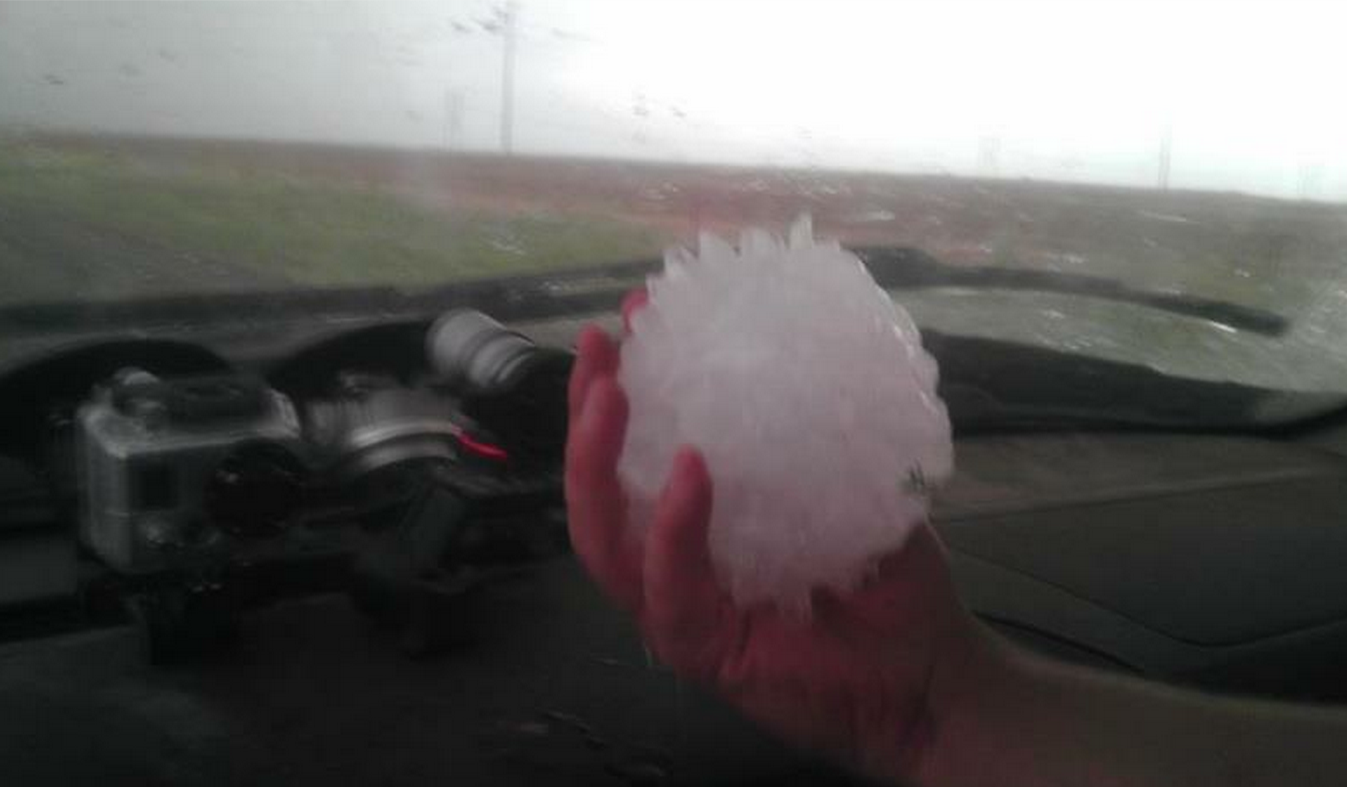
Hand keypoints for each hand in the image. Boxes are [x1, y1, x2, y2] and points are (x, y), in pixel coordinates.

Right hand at [564, 291, 996, 782]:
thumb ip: (810, 429)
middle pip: (598, 491)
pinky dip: (672, 530)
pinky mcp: (701, 650)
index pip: (635, 454)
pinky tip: (688, 473)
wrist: (928, 671)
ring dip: (598, 464)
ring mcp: (678, 607)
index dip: (622, 388)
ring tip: (611, 396)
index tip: (633, 317)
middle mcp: (673, 561)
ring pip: (604, 541)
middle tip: (598, 348)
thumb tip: (793, 337)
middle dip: (585, 415)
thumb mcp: (849, 484)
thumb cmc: (886, 581)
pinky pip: (670, 589)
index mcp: (696, 524)